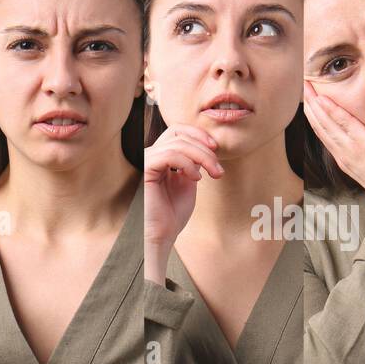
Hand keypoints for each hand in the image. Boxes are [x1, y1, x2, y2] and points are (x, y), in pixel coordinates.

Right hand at [144, 124, 221, 281]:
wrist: (165, 233)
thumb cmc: (175, 211)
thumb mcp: (190, 180)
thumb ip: (195, 161)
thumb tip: (206, 146)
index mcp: (162, 155)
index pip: (178, 130)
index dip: (198, 134)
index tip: (215, 148)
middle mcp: (152, 155)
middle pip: (180, 134)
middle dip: (204, 149)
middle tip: (218, 169)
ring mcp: (148, 161)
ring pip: (177, 143)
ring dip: (201, 157)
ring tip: (213, 174)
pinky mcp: (146, 170)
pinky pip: (169, 155)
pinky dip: (187, 164)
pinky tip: (195, 179)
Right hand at [302, 82, 364, 241]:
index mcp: (344, 158)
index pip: (324, 133)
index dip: (315, 115)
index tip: (309, 99)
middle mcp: (343, 153)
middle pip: (320, 126)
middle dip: (309, 105)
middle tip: (301, 86)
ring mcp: (351, 150)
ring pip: (326, 124)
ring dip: (314, 104)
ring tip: (306, 86)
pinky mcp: (363, 145)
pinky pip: (343, 125)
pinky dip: (331, 111)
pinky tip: (321, 99)